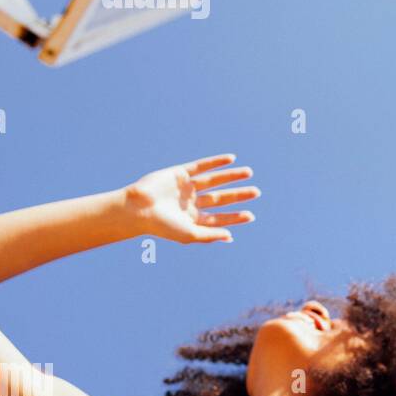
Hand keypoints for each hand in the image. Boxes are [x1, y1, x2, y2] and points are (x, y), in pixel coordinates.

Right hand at [123, 154, 258, 243]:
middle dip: (238, 195)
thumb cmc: (161, 226)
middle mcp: (192, 202)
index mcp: (193, 218)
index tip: (251, 216)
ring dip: (232, 176)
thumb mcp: (189, 234)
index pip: (219, 217)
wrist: (138, 208)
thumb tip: (231, 236)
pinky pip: (201, 166)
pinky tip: (231, 159)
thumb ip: (210, 235)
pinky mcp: (180, 173)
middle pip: (221, 198)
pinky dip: (216, 162)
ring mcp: (186, 187)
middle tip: (257, 192)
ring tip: (249, 172)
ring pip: (214, 180)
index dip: (235, 217)